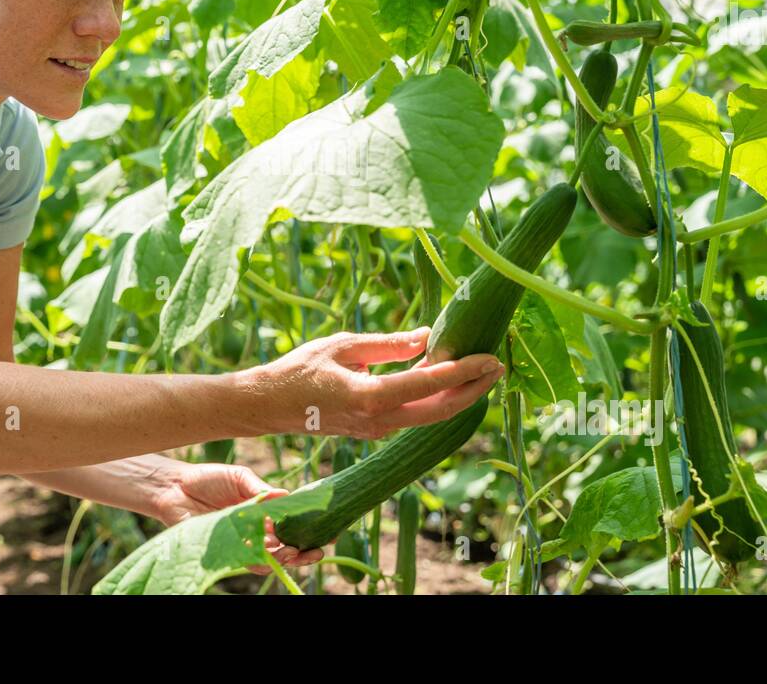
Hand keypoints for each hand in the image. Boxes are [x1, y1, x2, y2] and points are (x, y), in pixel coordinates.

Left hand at [147, 460, 322, 573]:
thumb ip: (260, 490)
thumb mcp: (239, 477)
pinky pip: (247, 562)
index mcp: (266, 511)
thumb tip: (286, 495)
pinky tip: (269, 555)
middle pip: (287, 547)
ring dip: (285, 558)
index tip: (330, 531)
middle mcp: (258, 530)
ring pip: (271, 559)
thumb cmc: (209, 479)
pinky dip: (260, 560)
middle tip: (317, 551)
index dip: (312, 529)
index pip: (294, 524)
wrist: (176, 489)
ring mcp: (243, 542)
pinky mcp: (227, 551)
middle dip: (304, 552)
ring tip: (293, 552)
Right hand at [252, 326, 503, 438]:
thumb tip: (428, 336)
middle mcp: (379, 421)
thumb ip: (389, 345)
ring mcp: (377, 430)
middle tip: (498, 366)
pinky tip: (445, 376)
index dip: (463, 371)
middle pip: (440, 411)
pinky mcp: (374, 429)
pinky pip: (413, 414)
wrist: (268, 406)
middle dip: (473, 389)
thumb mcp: (345, 345)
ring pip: (429, 416)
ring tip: (480, 369)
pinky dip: (433, 397)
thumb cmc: (299, 370)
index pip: (429, 385)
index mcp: (370, 398)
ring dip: (456, 394)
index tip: (490, 358)